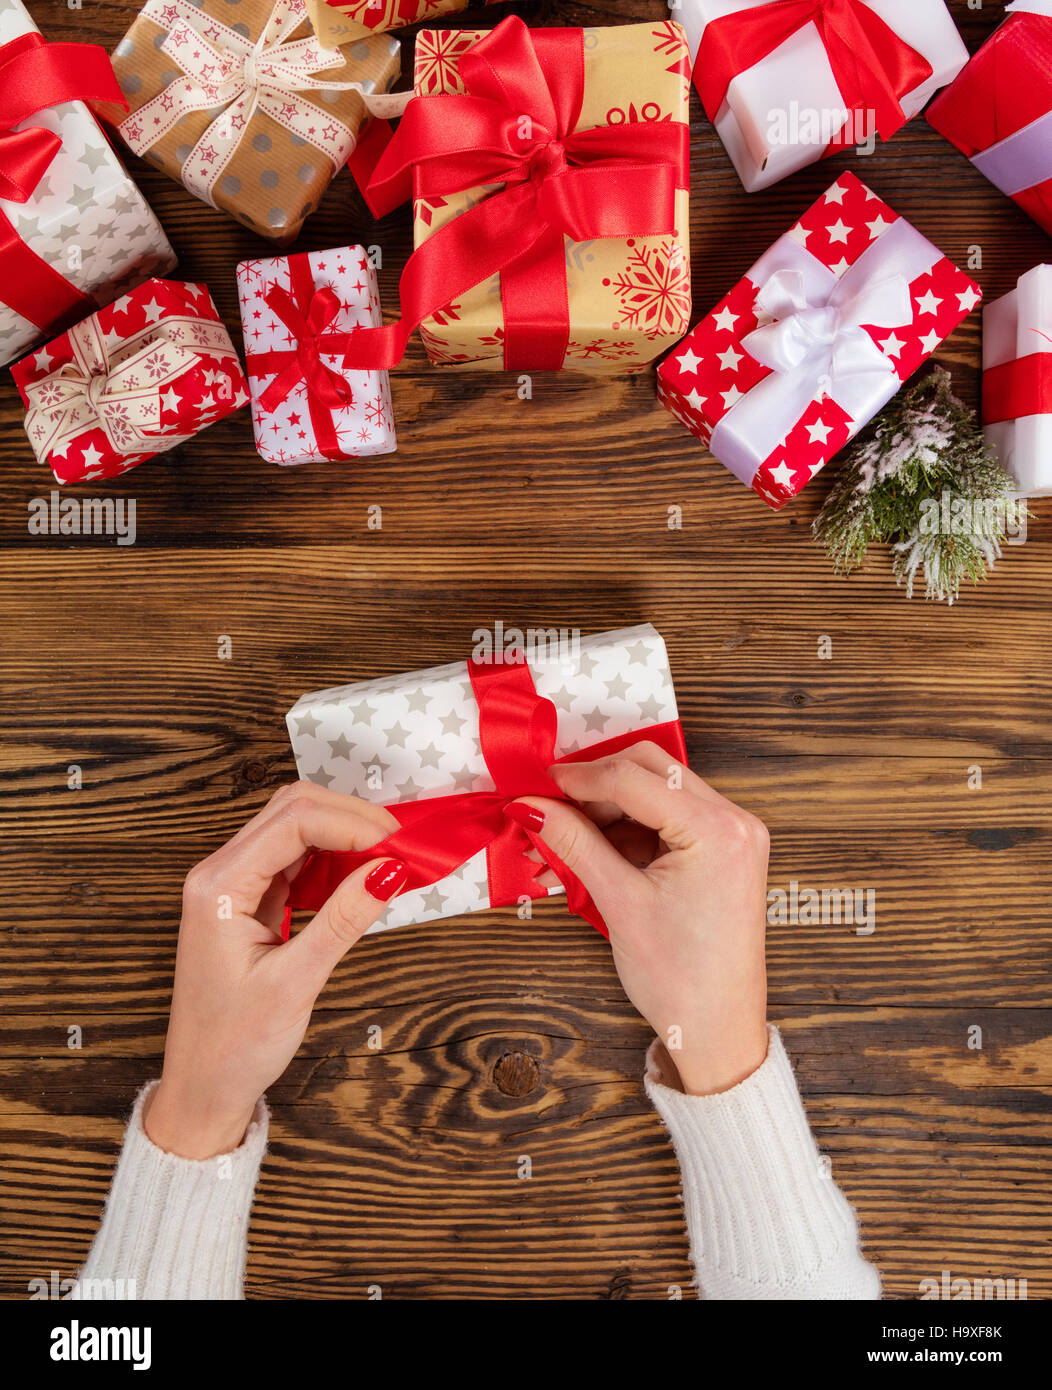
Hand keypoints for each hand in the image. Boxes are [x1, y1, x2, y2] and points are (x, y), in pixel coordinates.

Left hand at [145, 782, 406, 1157]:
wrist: (202, 1087)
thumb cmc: (234, 1045)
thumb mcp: (294, 982)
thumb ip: (343, 920)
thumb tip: (390, 870)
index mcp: (219, 887)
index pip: (293, 821)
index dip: (351, 823)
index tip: (399, 846)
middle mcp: (219, 873)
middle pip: (291, 809)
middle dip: (351, 817)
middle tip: (402, 846)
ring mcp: (233, 884)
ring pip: (294, 826)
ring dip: (344, 832)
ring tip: (389, 857)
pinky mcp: (249, 899)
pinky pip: (294, 857)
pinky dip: (332, 855)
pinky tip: (361, 873)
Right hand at [506, 744, 768, 1095]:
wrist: (718, 1032)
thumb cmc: (680, 978)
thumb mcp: (618, 902)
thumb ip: (574, 842)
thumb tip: (531, 805)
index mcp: (718, 830)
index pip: (633, 778)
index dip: (577, 779)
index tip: (533, 787)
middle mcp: (734, 821)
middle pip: (648, 771)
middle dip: (591, 789)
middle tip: (546, 811)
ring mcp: (731, 836)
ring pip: (653, 795)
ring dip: (602, 815)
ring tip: (553, 848)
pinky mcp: (721, 853)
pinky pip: (664, 823)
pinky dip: (623, 835)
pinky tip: (582, 858)